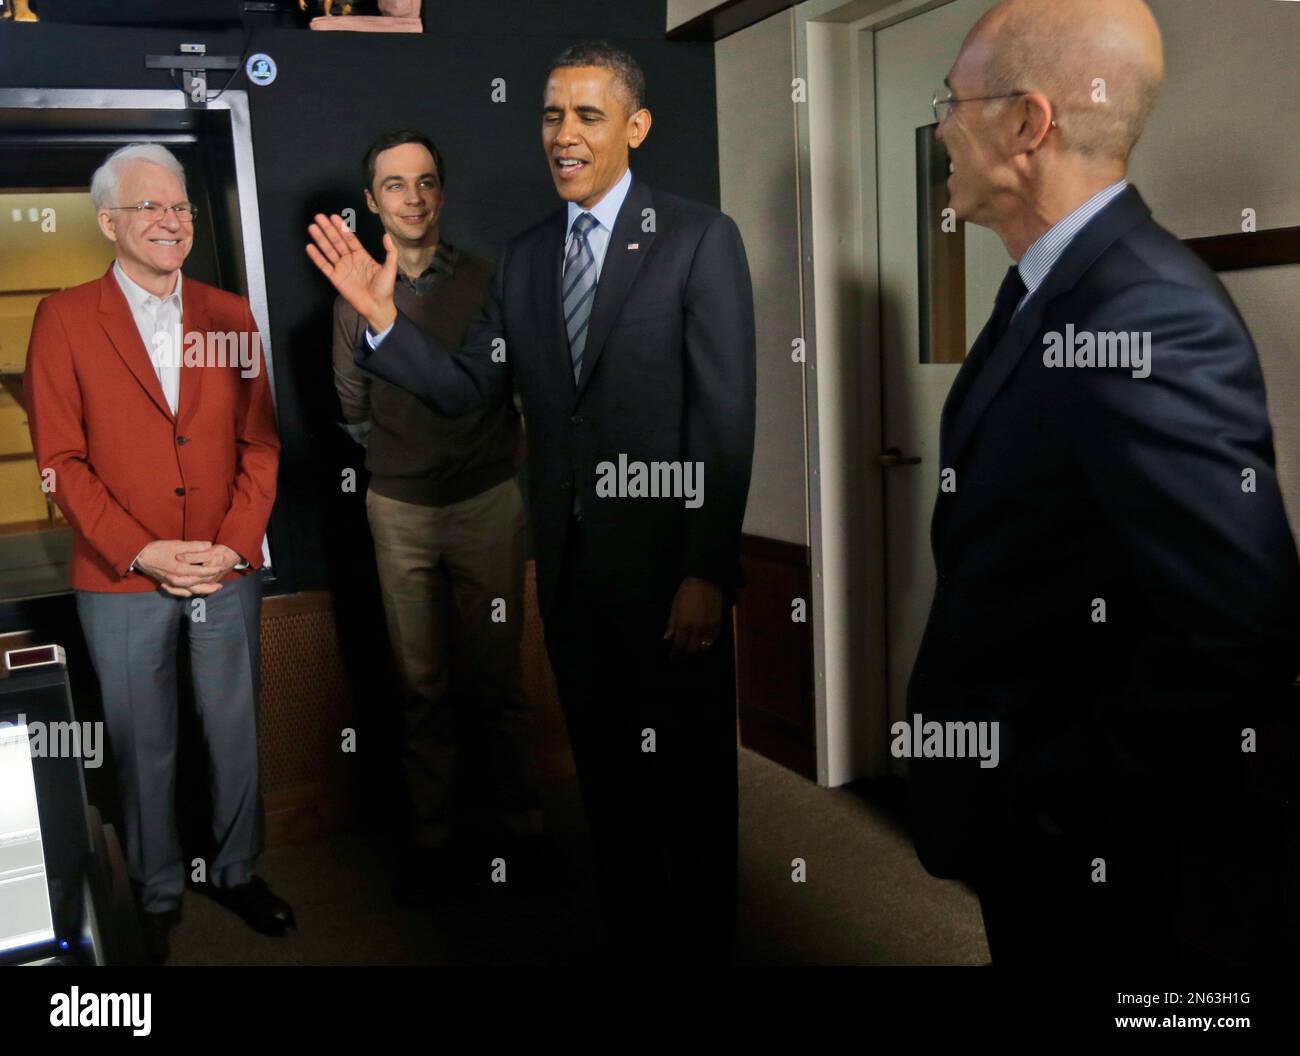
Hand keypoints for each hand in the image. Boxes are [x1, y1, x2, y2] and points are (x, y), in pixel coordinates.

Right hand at [135, 540, 225, 596]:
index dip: (212, 571)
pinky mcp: (167, 583)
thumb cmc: (157, 549)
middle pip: (197, 585)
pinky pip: (179, 592)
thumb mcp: (176, 544)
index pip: (201, 572)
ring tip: (212, 590)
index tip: (221, 568)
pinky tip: (193, 592)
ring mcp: (171, 583)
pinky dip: (188, 593)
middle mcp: (177, 579)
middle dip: (210, 585)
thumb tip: (209, 545)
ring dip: (201, 591)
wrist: (139, 556)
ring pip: (189, 591)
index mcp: (181, 569)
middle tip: (221, 585)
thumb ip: (193, 546)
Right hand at [306, 213, 397, 333]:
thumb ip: (390, 251)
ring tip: (312, 227)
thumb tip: (387, 235)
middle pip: (337, 241)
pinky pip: (324, 266)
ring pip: (329, 250)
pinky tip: (310, 247)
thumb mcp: (391, 268)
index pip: (349, 238)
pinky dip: (317, 257)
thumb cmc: (385, 289)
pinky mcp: (336, 278)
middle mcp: (350, 260)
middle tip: (319, 217)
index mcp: (362, 256)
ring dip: (320, 239)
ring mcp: (342, 268)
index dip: (341, 228)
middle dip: (328, 229)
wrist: (377, 307)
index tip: (333, 217)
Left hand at [662, 577, 722, 657]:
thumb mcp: (675, 605)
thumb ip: (672, 623)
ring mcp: (710, 626)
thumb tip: (667, 638)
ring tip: (693, 647)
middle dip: (686, 653)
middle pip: (693, 649)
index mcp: (684, 624)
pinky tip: (704, 640)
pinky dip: (709, 641)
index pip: (679, 645)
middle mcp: (698, 628)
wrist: (707, 579)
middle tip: (682, 653)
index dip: (675, 653)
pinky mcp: (719, 622)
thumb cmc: (687, 590)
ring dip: (698, 649)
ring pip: (705, 646)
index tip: (672, 656)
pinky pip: (714, 638)